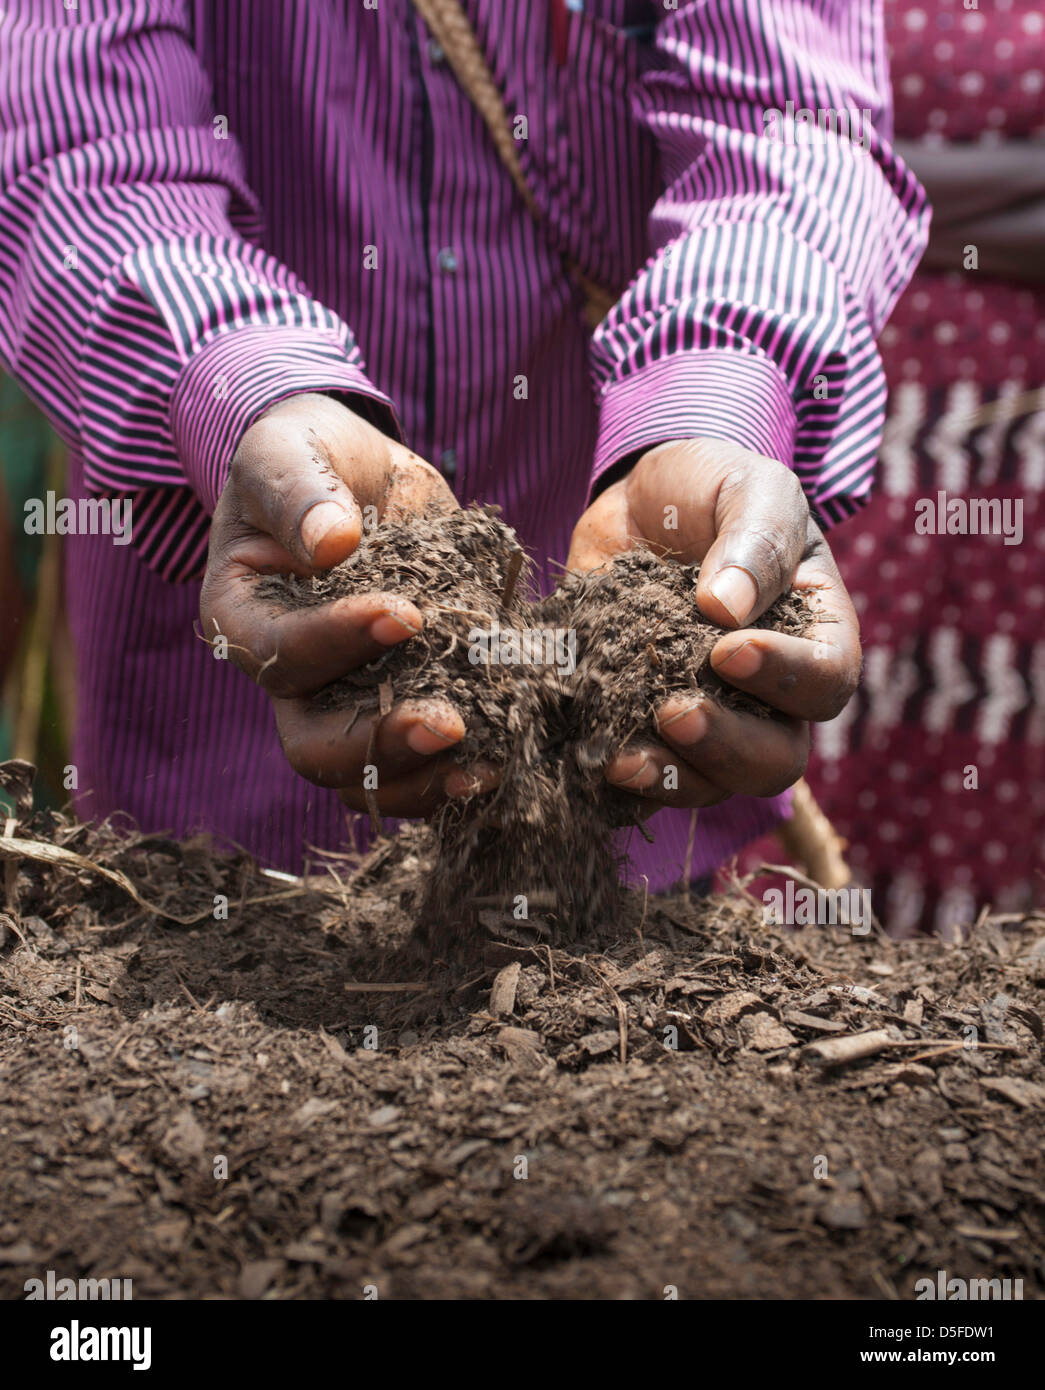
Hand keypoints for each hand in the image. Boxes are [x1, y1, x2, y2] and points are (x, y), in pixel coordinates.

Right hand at [200, 393, 497, 816]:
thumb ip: (299, 491)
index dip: (338, 643)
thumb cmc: (305, 456)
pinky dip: (459, 767)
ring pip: (369, 774)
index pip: (281, 654)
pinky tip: (510, 758)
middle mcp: (292, 678)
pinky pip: (421, 761)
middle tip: (449, 725)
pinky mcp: (406, 699)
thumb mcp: (290, 453)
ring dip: (425, 779)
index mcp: (244, 621)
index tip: (406, 614)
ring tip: (488, 768)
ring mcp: (349, 699)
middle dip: (380, 743)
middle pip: (316, 745)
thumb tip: (329, 543)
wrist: (355, 474)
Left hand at [566, 437, 860, 809]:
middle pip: (776, 758)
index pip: (827, 681)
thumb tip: (728, 607)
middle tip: (674, 713)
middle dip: (727, 747)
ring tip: (620, 758)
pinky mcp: (644, 729)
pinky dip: (618, 782)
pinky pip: (644, 781)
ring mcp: (709, 719)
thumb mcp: (743, 487)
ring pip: (710, 783)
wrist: (633, 504)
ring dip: (669, 778)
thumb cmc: (708, 489)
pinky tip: (588, 761)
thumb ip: (753, 538)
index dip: (787, 679)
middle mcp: (770, 696)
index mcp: (814, 635)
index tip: (728, 650)